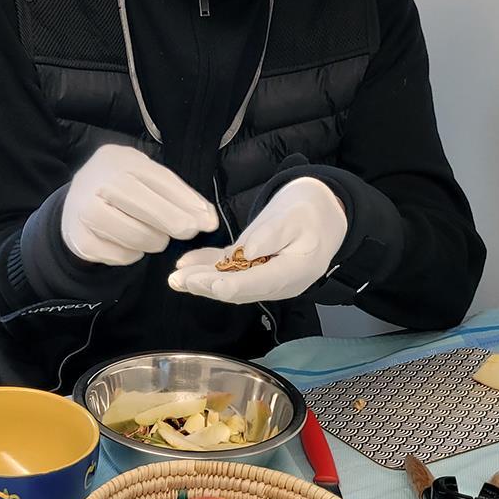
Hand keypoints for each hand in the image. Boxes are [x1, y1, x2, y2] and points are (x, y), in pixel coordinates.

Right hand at [60, 144, 218, 265]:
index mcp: (118, 160)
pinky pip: (122, 256)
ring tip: (153, 234)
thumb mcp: (147, 177)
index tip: (207, 223)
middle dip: (175, 224)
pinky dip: (133, 253)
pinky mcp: (80, 240)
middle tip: (186, 232)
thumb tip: (208, 220)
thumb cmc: (122, 186)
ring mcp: (85, 212)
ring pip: (138, 237)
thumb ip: (178, 195)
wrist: (77, 200)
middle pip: (149, 210)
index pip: (160, 182)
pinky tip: (129, 241)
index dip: (188, 204)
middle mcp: (98, 183)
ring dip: (155, 241)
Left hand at [167, 178, 346, 303]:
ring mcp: (265, 277)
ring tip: (176, 278)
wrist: (321, 213)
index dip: (235, 285)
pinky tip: (185, 264)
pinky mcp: (254, 267)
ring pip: (231, 282)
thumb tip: (248, 252)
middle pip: (241, 288)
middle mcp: (279, 282)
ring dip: (202, 281)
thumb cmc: (310, 211)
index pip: (262, 282)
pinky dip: (207, 267)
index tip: (213, 285)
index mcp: (296, 271)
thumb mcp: (296, 216)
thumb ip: (274, 234)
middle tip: (182, 281)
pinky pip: (228, 270)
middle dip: (209, 286)